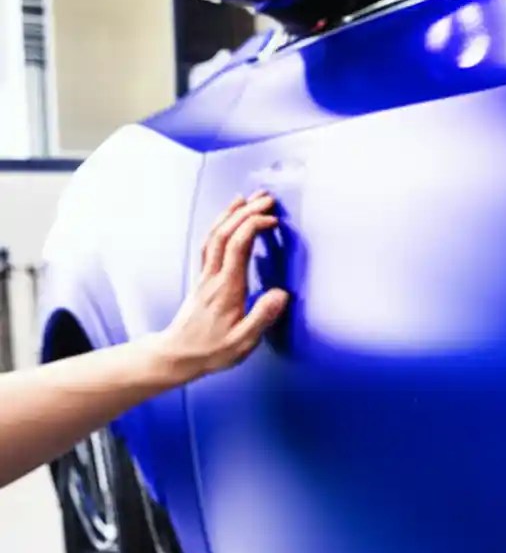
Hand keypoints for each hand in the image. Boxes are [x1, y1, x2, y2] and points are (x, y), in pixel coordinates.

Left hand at [157, 192, 289, 379]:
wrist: (178, 354)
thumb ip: (262, 316)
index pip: (238, 246)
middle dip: (246, 212)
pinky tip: (228, 220)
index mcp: (227, 288)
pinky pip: (210, 244)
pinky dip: (220, 226)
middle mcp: (214, 276)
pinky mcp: (203, 278)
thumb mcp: (243, 341)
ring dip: (230, 214)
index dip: (254, 226)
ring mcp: (206, 275)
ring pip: (214, 236)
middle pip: (226, 233)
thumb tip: (281, 293)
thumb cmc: (212, 350)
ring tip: (246, 198)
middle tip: (266, 198)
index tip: (273, 219)